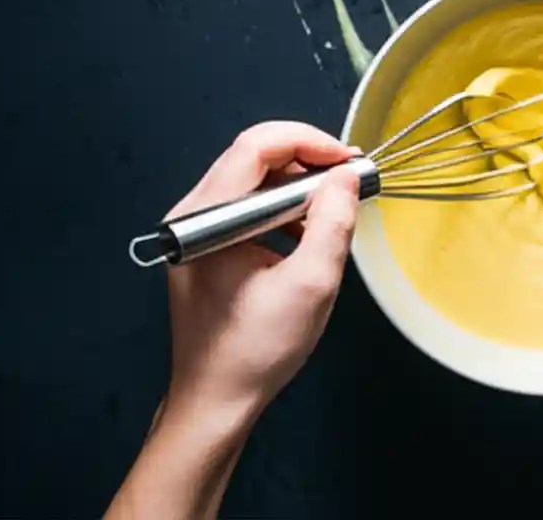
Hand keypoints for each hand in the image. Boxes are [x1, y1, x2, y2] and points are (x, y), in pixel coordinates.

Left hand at [163, 121, 360, 416]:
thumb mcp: (311, 284)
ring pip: (252, 182)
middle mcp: (192, 216)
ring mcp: (196, 232)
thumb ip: (332, 223)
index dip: (309, 142)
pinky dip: (283, 210)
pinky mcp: (206, 248)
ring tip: (335, 208)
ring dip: (297, 187)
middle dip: (307, 161)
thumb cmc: (256, 351)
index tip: (349, 162)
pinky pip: (248, 208)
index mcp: (205, 218)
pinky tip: (308, 233)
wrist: (215, 401)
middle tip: (351, 179)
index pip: (256, 147)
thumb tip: (348, 177)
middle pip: (253, 158)